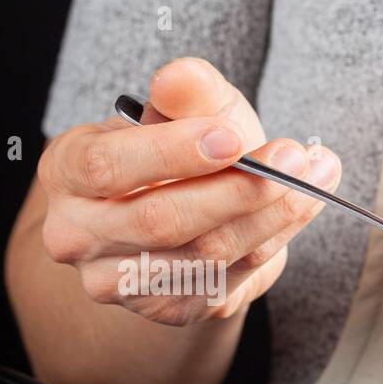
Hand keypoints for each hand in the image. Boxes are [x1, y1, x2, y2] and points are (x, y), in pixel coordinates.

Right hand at [37, 57, 340, 324]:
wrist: (179, 213)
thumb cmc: (174, 153)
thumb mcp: (178, 111)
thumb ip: (185, 92)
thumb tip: (180, 76)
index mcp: (66, 173)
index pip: (107, 167)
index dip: (172, 153)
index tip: (232, 137)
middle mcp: (80, 235)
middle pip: (163, 220)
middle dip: (239, 188)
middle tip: (294, 159)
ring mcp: (122, 281)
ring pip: (207, 254)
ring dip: (273, 214)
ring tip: (316, 174)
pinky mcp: (171, 307)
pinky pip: (233, 276)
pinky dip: (277, 237)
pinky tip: (304, 204)